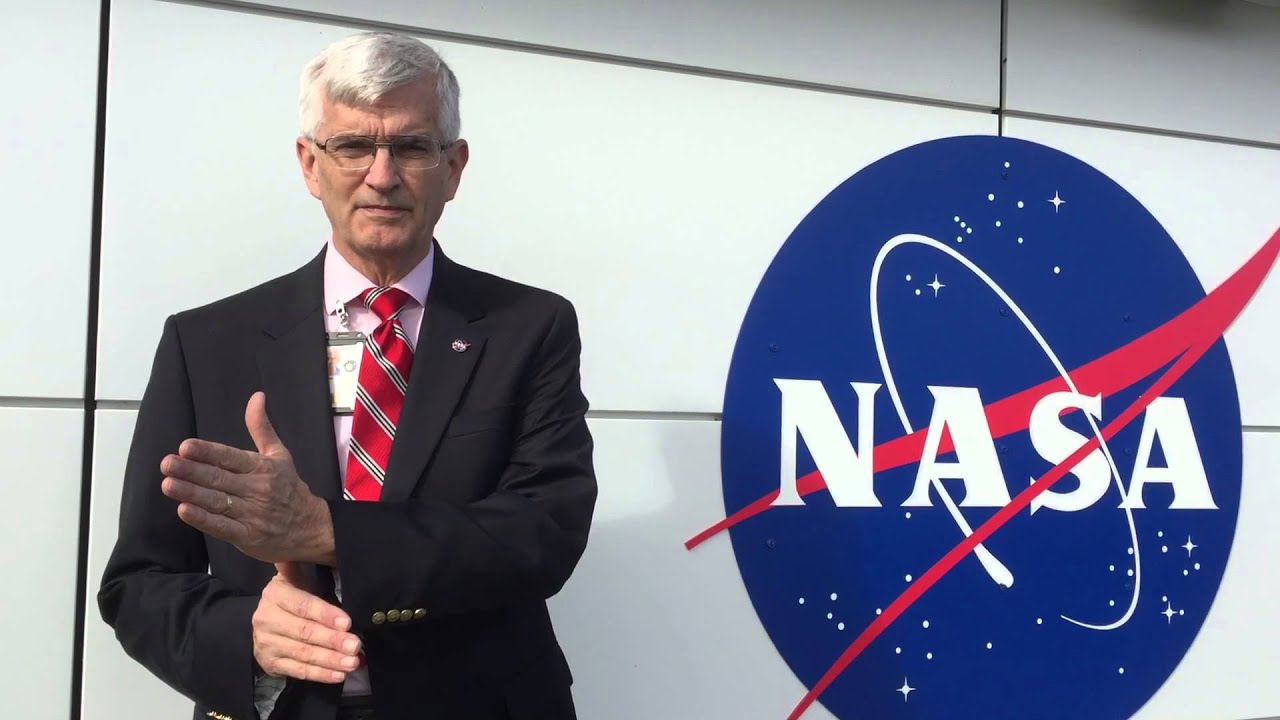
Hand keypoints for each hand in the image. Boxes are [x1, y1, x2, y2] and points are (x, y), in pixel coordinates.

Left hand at [160, 391, 335, 563]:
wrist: (312, 527)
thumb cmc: (289, 488)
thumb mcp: (279, 454)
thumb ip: (261, 427)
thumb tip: (257, 397)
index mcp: (262, 467)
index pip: (230, 457)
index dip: (208, 452)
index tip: (186, 447)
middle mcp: (256, 489)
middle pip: (220, 478)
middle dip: (192, 471)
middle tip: (167, 464)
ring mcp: (252, 514)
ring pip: (217, 501)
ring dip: (191, 493)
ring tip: (168, 484)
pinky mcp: (248, 536)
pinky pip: (222, 527)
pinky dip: (203, 519)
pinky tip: (185, 510)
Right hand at [253, 561, 359, 683]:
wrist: (262, 624)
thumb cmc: (290, 598)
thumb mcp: (292, 578)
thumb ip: (298, 567)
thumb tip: (302, 545)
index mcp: (275, 595)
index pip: (302, 605)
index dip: (325, 614)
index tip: (348, 622)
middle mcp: (266, 619)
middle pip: (304, 632)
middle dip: (332, 640)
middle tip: (356, 645)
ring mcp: (267, 644)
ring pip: (303, 654)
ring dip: (330, 660)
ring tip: (353, 662)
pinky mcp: (272, 663)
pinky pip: (298, 671)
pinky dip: (320, 674)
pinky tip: (339, 674)